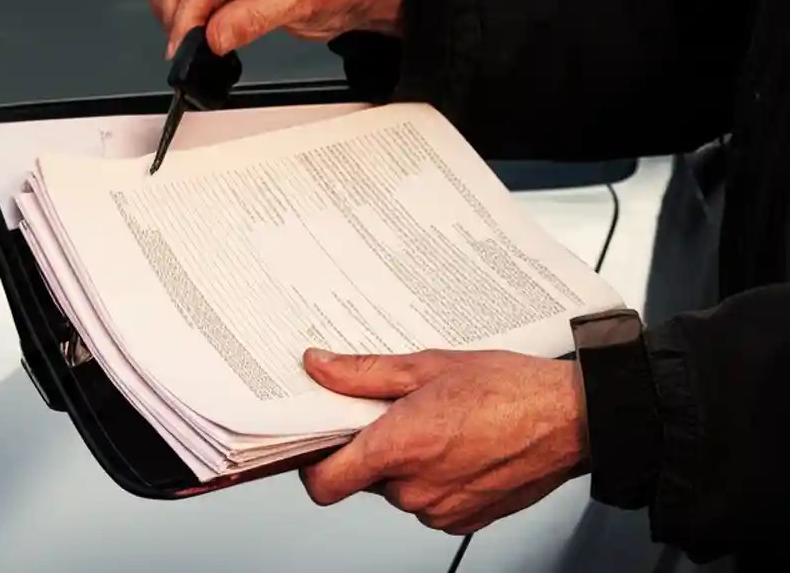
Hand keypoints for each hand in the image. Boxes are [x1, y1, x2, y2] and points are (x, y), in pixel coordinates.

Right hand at [143, 0, 402, 57]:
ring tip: (193, 41)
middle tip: (183, 50)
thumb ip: (250, 20)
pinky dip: (184, 12)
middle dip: (175, 14)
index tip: (183, 48)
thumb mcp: (297, 3)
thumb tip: (211, 38)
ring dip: (174, 12)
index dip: (188, 15)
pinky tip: (200, 31)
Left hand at [298, 348, 589, 534]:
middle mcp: (416, 489)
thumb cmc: (510, 389)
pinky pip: (430, 502)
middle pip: (363, 480)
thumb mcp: (427, 365)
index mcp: (399, 449)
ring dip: (405, 464)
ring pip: (398, 490)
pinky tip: (457, 445)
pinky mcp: (465, 520)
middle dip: (371, 450)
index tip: (318, 442)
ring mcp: (442, 510)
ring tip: (435, 424)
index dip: (313, 464)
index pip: (325, 482)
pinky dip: (434, 479)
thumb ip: (363, 373)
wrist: (574, 418)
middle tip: (392, 413)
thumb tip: (319, 367)